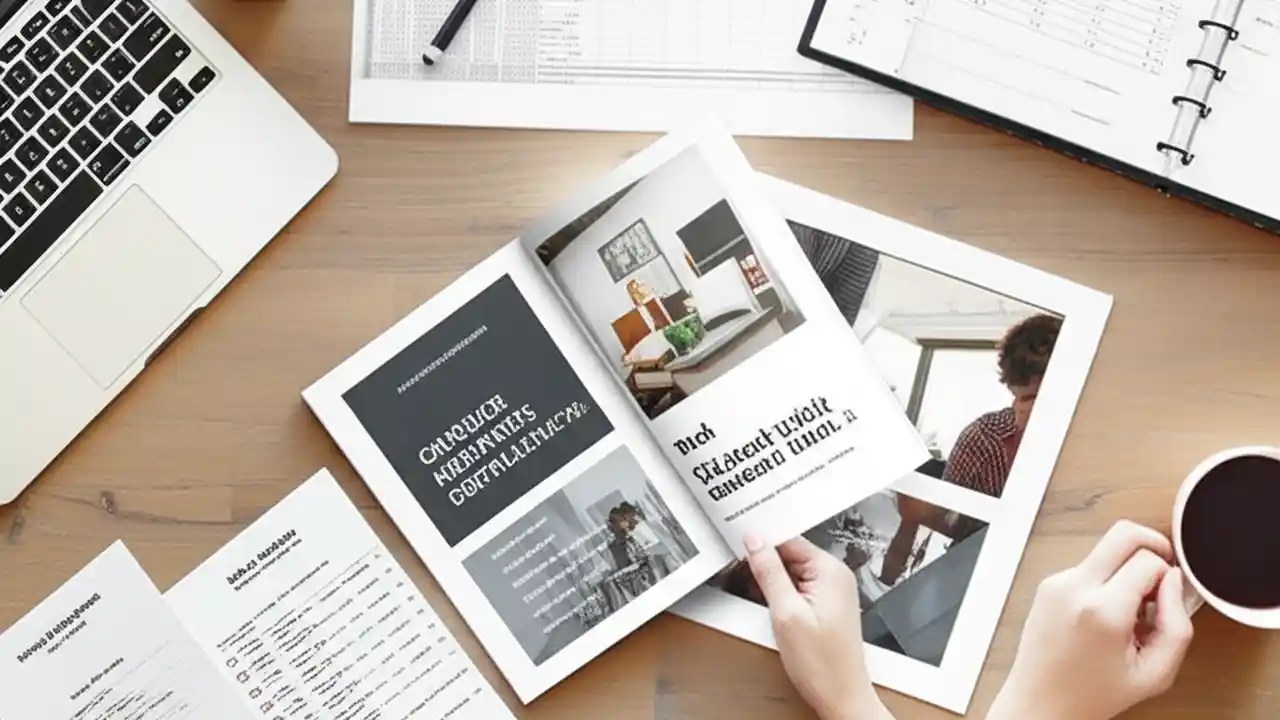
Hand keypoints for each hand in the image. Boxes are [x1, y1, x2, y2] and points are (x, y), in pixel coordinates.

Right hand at [745, 534, 890, 719]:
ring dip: (769, 580)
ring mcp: (832, 590)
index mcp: (830, 570)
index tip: (737, 548)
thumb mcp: (786, 614)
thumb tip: (755, 541)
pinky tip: (769, 607)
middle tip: (741, 578)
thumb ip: (769, 572)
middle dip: (763, 563)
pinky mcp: (826, 605)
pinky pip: (797, 587)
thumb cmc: (823, 664)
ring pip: (790, 571)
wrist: (842, 697)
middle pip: (789, 554)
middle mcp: (835, 576)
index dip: (760, 543)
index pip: (788, 539)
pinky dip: (779, 594)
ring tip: (754, 595)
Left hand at [989, 521, 1194, 719]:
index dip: (1168, 575)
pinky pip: (1089, 567)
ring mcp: (1057, 582)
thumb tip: (1174, 581)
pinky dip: (1106, 581)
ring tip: (1130, 614)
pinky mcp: (1049, 584)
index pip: (1149, 560)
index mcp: (1102, 610)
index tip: (1168, 599)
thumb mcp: (1156, 673)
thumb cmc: (1094, 694)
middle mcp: (1075, 587)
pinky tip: (1108, 616)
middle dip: (1152, 545)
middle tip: (1162, 575)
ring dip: (1126, 570)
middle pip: (1123, 533)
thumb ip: (1178, 625)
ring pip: (1106, 550)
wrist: (1040, 703)